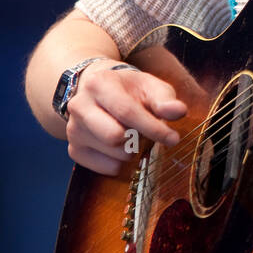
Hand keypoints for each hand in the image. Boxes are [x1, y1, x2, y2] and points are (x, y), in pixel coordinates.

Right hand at [65, 60, 187, 174]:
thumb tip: (179, 111)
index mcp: (98, 84)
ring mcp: (73, 130)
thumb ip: (165, 99)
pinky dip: (121, 161)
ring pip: (114, 154)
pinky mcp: (74, 150)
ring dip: (132, 149)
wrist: (99, 92)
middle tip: (145, 132)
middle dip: (138, 138)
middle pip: (114, 137)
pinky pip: (107, 168)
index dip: (153, 128)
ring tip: (131, 134)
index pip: (127, 112)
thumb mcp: (150, 87)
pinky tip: (120, 145)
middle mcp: (79, 106)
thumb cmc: (130, 90)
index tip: (173, 138)